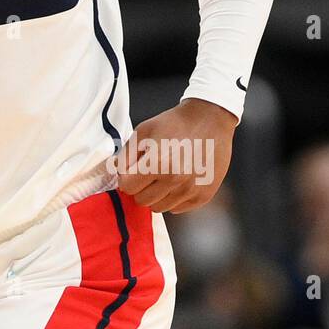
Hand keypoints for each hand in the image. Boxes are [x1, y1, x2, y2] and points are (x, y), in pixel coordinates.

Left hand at [113, 98, 235, 212]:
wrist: (209, 120)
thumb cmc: (174, 124)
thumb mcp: (143, 132)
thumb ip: (126, 156)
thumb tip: (118, 176)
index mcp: (158, 163)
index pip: (127, 188)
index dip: (127, 178)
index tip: (134, 169)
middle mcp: (176, 180)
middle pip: (142, 201)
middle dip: (141, 187)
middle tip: (150, 171)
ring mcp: (191, 190)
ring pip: (159, 208)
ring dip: (157, 194)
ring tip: (165, 175)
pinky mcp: (203, 196)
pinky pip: (177, 208)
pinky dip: (174, 198)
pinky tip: (179, 180)